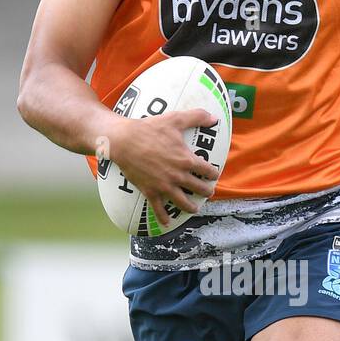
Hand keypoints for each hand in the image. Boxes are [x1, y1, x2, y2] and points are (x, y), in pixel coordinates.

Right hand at [105, 108, 220, 228]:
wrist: (125, 141)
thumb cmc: (150, 128)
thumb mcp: (175, 119)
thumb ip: (197, 117)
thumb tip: (215, 118)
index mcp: (187, 160)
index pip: (207, 171)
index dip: (213, 173)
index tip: (213, 175)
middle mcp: (179, 176)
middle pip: (199, 189)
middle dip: (206, 191)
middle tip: (207, 192)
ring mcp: (165, 186)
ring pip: (184, 202)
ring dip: (191, 207)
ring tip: (194, 209)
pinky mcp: (151, 192)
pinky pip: (159, 209)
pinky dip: (163, 218)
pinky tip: (167, 223)